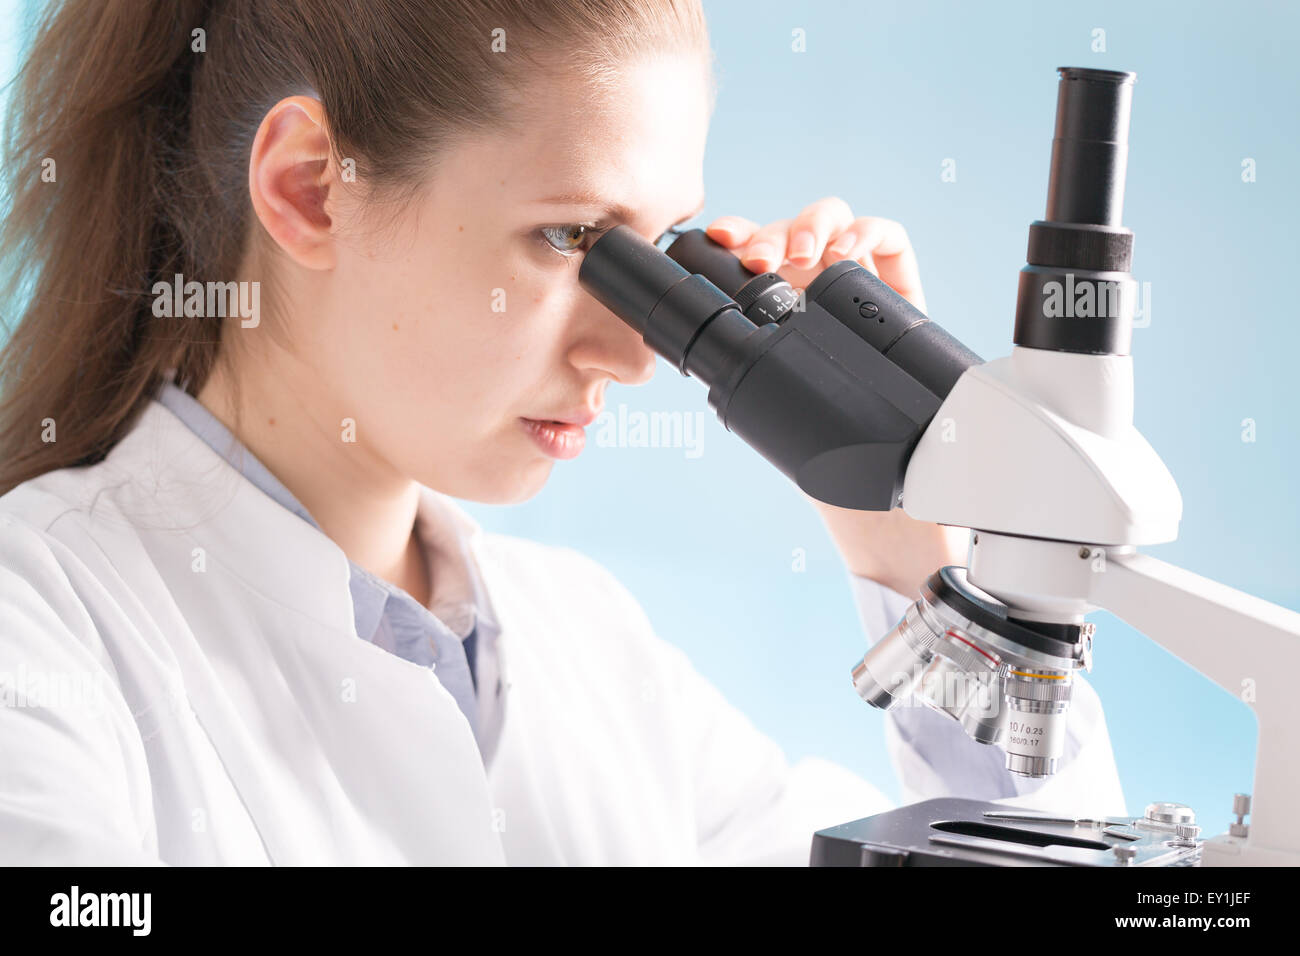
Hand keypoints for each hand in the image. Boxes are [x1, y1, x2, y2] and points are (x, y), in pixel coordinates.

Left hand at [705, 198, 964, 598]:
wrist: (880, 463)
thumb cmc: (820, 427)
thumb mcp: (773, 394)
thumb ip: (744, 370)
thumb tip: (698, 369)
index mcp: (775, 299)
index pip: (751, 250)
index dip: (736, 235)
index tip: (718, 238)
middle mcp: (810, 282)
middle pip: (788, 230)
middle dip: (771, 236)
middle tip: (762, 262)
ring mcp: (854, 278)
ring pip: (831, 221)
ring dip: (812, 228)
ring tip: (803, 256)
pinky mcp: (896, 283)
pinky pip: (885, 236)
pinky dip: (866, 232)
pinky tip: (848, 253)